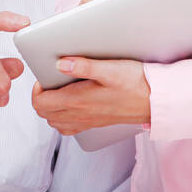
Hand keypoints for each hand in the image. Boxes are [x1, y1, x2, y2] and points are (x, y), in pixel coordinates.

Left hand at [31, 57, 149, 135]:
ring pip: (55, 122)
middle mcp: (80, 115)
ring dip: (50, 108)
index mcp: (78, 101)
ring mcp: (87, 122)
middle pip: (44, 113)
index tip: (44, 76)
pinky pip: (69, 128)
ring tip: (58, 91)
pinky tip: (72, 105)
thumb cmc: (136, 83)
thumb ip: (84, 66)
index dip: (36, 89)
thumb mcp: (110, 69)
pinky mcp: (96, 123)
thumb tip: (60, 63)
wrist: (155, 101)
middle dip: (41, 97)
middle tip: (50, 81)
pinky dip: (63, 118)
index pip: (40, 103)